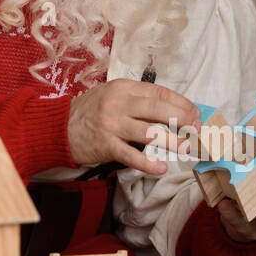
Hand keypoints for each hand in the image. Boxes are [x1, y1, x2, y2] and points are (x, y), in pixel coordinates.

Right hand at [67, 79, 199, 174]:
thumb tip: (173, 110)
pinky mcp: (105, 146)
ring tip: (186, 147)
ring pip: (149, 133)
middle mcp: (118, 103)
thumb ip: (138, 100)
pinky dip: (148, 164)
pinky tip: (161, 168)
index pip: (159, 93)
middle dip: (182, 119)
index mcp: (123, 88)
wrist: (59, 127)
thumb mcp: (113, 95)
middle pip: (158, 110)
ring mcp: (112, 125)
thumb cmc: (91, 111)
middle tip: (196, 129)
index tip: (195, 112)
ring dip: (172, 141)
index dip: (181, 103)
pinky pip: (131, 156)